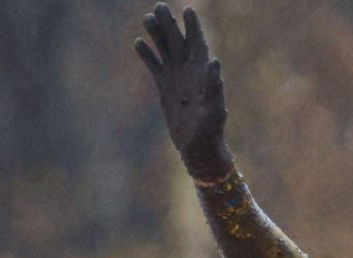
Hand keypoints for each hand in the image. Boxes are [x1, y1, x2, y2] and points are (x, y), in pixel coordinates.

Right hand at [135, 2, 234, 180]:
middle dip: (170, 24)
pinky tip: (138, 42)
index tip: (187, 9)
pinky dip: (148, 55)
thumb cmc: (211, 130)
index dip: (193, 27)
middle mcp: (190, 72)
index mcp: (203, 73)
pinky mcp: (166, 89)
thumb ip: (214, 85)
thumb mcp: (214, 108)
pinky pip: (155, 67)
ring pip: (165, 51)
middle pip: (179, 42)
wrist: (198, 148)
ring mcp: (177, 79)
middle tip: (159, 6)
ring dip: (157, 35)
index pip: (198, 44)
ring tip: (147, 17)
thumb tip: (214, 60)